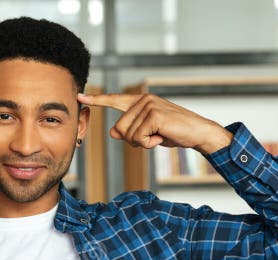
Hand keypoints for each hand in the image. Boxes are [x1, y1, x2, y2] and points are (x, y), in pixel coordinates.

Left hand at [77, 93, 232, 154]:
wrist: (197, 132)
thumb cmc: (173, 132)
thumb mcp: (148, 133)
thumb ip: (130, 131)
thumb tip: (112, 133)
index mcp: (140, 102)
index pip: (114, 100)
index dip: (97, 100)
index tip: (80, 97)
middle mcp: (143, 100)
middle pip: (120, 129)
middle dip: (134, 140)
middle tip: (153, 137)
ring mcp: (148, 105)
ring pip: (128, 135)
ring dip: (144, 142)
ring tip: (160, 135)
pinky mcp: (154, 114)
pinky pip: (139, 138)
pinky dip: (150, 143)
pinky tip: (162, 136)